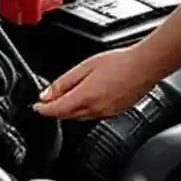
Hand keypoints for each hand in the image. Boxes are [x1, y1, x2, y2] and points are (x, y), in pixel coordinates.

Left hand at [33, 47, 165, 119]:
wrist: (145, 66)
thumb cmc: (120, 62)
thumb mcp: (85, 67)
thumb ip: (63, 82)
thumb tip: (46, 94)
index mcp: (85, 98)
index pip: (56, 110)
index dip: (43, 109)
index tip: (36, 106)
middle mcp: (95, 110)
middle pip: (66, 115)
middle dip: (54, 110)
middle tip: (47, 101)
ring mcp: (105, 113)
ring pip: (79, 117)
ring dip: (69, 110)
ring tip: (65, 98)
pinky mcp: (114, 112)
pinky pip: (93, 115)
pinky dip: (84, 110)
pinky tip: (86, 99)